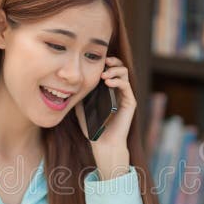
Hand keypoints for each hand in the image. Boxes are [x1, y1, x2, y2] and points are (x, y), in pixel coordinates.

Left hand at [74, 56, 133, 178]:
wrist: (103, 144)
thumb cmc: (93, 128)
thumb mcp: (82, 108)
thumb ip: (80, 96)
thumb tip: (72, 84)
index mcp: (109, 91)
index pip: (111, 69)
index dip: (106, 62)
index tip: (96, 59)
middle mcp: (119, 91)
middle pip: (120, 67)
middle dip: (113, 61)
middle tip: (104, 61)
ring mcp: (126, 96)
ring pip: (125, 73)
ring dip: (115, 70)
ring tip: (104, 75)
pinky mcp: (130, 103)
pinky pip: (126, 86)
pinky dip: (118, 81)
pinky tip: (108, 82)